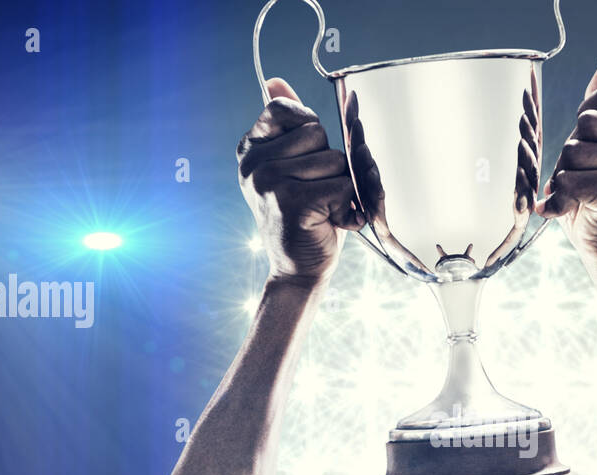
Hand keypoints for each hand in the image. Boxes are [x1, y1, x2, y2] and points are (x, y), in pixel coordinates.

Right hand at [238, 77, 364, 285]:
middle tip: (316, 193)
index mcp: (250, 149)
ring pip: (333, 160)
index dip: (308, 128)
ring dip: (340, 187)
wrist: (298, 270)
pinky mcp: (290, 202)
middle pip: (316, 134)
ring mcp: (268, 182)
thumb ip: (287, 126)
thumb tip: (275, 80)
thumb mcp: (294, 166)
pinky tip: (330, 221)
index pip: (285, 109)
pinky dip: (346, 207)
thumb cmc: (306, 216)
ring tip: (323, 209)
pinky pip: (341, 185)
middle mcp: (253, 164)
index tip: (306, 158)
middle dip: (329, 163)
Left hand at [535, 58, 596, 272]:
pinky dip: (561, 200)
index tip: (594, 150)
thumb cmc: (596, 198)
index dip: (585, 124)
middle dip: (571, 155)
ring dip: (566, 179)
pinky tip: (577, 210)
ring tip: (585, 196)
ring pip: (572, 153)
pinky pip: (570, 180)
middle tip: (587, 180)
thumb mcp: (596, 146)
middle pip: (582, 125)